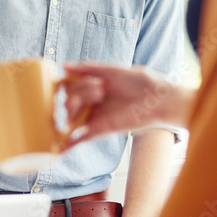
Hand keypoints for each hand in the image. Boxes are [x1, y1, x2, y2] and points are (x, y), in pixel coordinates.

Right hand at [61, 63, 180, 148]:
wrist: (159, 99)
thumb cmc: (140, 82)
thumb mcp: (112, 70)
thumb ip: (88, 68)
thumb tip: (63, 66)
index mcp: (94, 88)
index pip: (70, 87)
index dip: (67, 84)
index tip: (70, 79)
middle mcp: (92, 104)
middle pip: (68, 100)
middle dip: (78, 93)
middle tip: (99, 90)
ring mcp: (95, 117)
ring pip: (70, 116)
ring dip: (74, 107)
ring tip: (96, 98)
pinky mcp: (100, 130)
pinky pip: (80, 139)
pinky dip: (68, 145)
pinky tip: (58, 150)